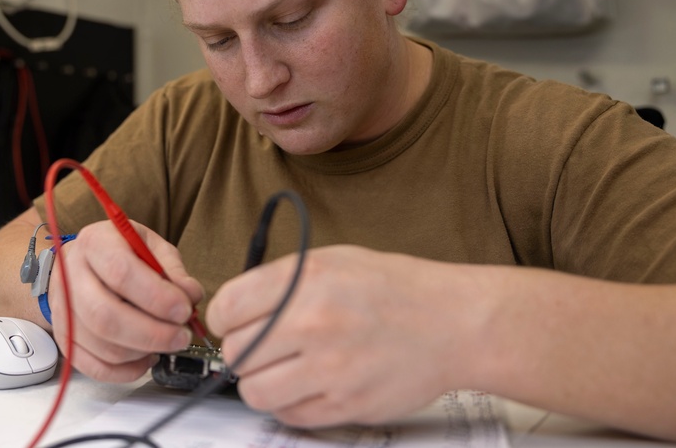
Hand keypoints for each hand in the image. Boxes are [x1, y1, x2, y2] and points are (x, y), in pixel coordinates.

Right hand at [48, 219, 204, 382]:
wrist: (82, 263)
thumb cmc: (120, 252)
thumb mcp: (149, 245)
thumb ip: (172, 269)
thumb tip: (191, 296)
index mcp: (94, 243)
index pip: (120, 272)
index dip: (156, 296)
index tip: (183, 310)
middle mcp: (71, 276)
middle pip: (105, 315)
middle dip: (151, 333)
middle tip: (181, 336)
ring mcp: (61, 310)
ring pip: (101, 345)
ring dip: (142, 352)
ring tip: (167, 343)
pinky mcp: (64, 337)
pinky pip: (93, 366)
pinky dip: (126, 370)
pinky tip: (146, 357)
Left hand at [206, 246, 475, 427]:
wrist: (453, 323)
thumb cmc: (395, 288)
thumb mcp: (333, 260)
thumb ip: (281, 280)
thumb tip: (236, 306)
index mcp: (308, 280)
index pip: (228, 306)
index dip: (222, 317)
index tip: (230, 321)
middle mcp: (315, 323)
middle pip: (236, 352)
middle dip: (240, 350)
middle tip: (259, 346)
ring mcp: (330, 370)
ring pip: (255, 391)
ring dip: (260, 381)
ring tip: (281, 368)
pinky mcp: (346, 406)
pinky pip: (290, 416)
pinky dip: (290, 403)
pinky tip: (308, 384)